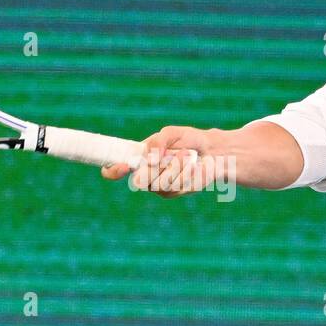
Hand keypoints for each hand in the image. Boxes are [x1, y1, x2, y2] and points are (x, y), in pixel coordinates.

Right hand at [100, 125, 215, 197]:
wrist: (212, 150)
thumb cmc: (189, 140)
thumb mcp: (171, 133)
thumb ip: (158, 142)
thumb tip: (149, 159)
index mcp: (139, 159)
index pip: (116, 170)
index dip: (113, 172)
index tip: (121, 166)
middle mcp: (146, 175)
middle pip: (139, 181)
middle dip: (154, 169)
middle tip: (168, 155)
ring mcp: (159, 186)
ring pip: (159, 184)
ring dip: (174, 168)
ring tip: (185, 155)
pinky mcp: (175, 192)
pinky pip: (175, 187)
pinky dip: (185, 173)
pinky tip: (192, 166)